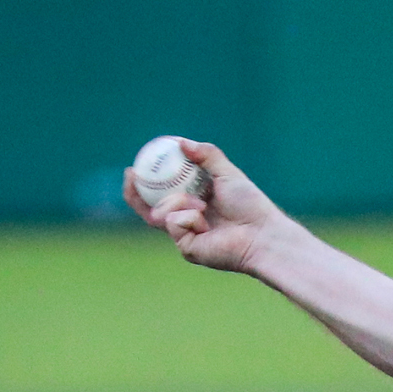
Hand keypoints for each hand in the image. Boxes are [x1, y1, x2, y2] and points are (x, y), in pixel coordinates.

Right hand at [122, 138, 293, 273]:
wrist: (261, 233)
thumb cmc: (250, 205)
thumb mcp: (228, 173)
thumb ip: (207, 155)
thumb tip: (181, 142)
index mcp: (195, 203)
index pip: (163, 193)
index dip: (146, 181)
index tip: (137, 164)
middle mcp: (187, 221)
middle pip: (149, 208)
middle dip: (134, 193)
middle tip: (131, 174)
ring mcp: (185, 236)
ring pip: (159, 214)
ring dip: (176, 202)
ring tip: (202, 205)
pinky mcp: (186, 249)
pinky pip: (173, 224)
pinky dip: (188, 218)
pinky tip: (207, 226)